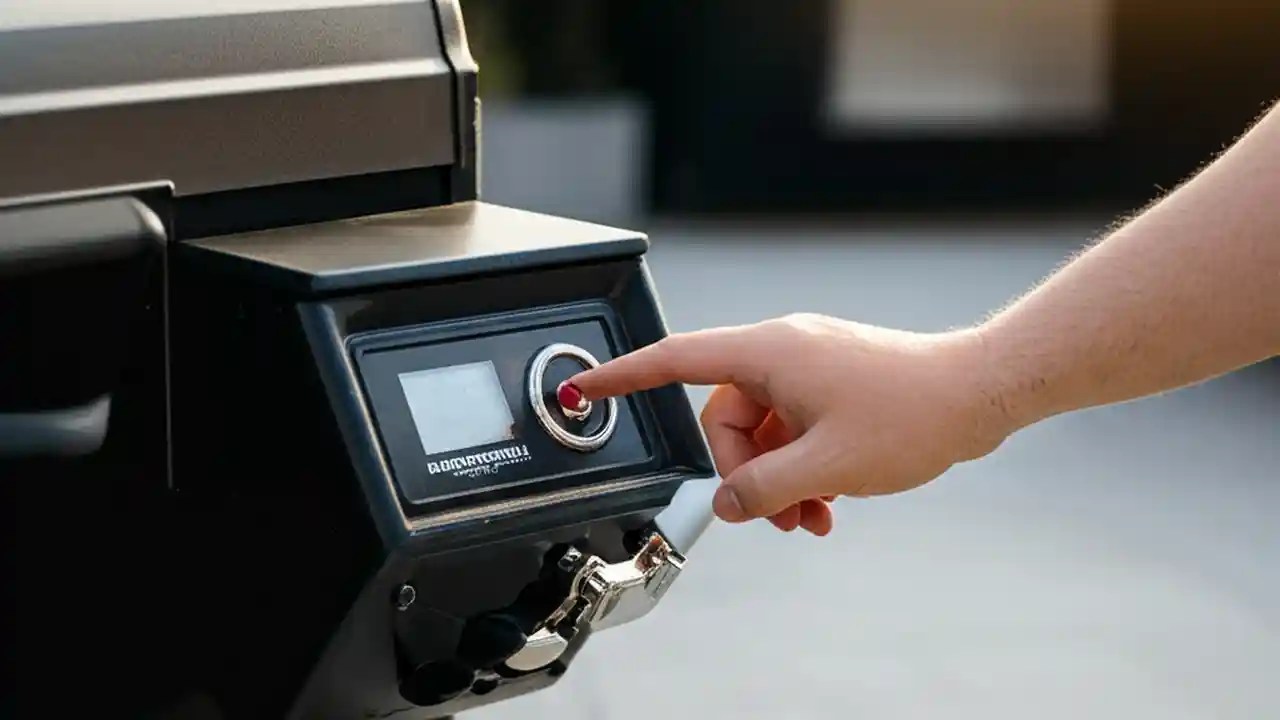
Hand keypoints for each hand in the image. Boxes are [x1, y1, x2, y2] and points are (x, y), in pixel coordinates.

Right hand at [567, 314, 1012, 534]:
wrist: (978, 393)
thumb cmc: (912, 411)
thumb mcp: (826, 465)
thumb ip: (762, 488)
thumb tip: (727, 502)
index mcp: (767, 353)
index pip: (676, 359)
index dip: (625, 375)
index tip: (587, 386)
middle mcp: (782, 352)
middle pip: (725, 420)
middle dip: (745, 474)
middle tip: (779, 514)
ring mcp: (808, 368)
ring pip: (763, 432)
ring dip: (778, 480)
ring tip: (812, 516)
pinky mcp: (831, 385)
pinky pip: (794, 430)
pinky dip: (802, 468)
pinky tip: (827, 502)